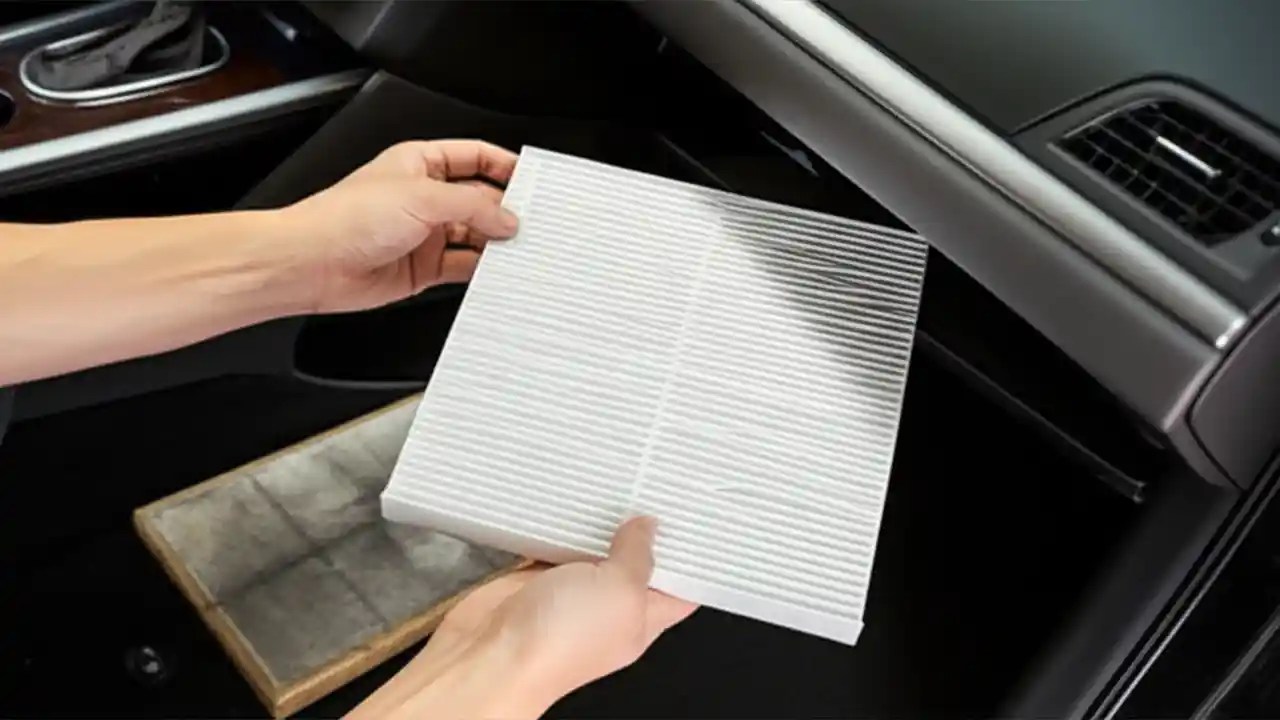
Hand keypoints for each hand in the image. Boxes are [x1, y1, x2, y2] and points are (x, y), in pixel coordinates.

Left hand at [280, 139, 519, 313]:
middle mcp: (424, 197)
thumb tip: (506, 218)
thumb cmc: (345, 218)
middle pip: (479, 199)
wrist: (311, 263)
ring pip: (474, 236)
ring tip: (520, 249)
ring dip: (495, 243)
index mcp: (420, 163)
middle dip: (505, 211)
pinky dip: (480, 270)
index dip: (504, 166)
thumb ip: (473, 206)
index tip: (531, 182)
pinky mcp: (422, 267)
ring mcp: (424, 233)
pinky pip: (461, 267)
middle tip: (532, 222)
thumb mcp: (422, 197)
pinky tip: (495, 271)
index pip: (474, 157)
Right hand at [347, 518, 697, 719]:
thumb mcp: (623, 591)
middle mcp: (608, 605)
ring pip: (593, 546)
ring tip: (617, 478)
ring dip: (600, 519)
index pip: (677, 586)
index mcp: (641, 617)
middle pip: (634, 560)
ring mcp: (570, 590)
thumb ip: (638, 556)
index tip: (695, 515)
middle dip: (642, 526)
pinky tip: (570, 495)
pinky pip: (553, 541)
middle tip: (653, 484)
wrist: (491, 655)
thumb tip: (648, 528)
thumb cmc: (563, 640)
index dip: (689, 554)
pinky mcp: (535, 577)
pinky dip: (559, 521)